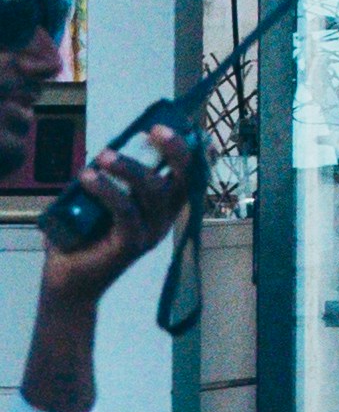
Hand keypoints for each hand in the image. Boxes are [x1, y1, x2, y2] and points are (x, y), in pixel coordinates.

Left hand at [32, 122, 187, 309]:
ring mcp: (150, 233)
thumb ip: (110, 179)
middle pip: (182, 180)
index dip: (198, 153)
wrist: (67, 282)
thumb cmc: (81, 236)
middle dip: (175, 150)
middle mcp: (163, 220)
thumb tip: (110, 148)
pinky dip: (107, 190)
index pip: (190, 177)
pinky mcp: (130, 245)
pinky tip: (88, 177)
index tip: (196, 129)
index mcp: (162, 208)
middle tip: (154, 129)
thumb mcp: (98, 201)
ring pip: (153, 192)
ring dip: (129, 167)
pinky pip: (125, 211)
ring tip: (103, 156)